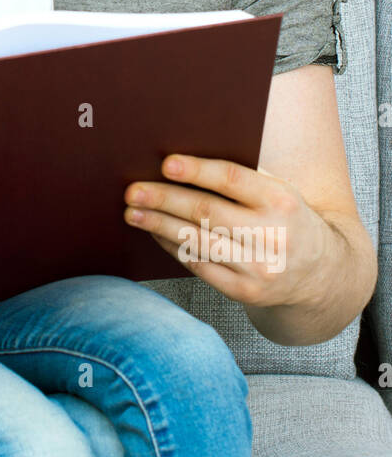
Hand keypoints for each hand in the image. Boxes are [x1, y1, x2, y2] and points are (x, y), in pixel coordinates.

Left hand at [123, 154, 331, 308]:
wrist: (322, 274)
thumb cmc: (287, 220)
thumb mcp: (281, 193)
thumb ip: (244, 179)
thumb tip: (181, 165)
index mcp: (281, 200)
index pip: (233, 180)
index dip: (198, 171)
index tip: (166, 164)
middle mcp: (272, 235)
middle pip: (207, 212)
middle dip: (164, 199)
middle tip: (133, 191)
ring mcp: (259, 267)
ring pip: (198, 241)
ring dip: (159, 225)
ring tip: (133, 213)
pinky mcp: (246, 292)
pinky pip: (200, 266)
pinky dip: (173, 248)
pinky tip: (155, 235)